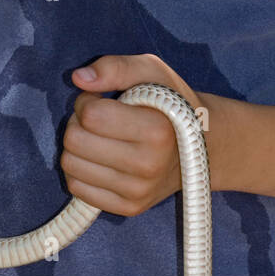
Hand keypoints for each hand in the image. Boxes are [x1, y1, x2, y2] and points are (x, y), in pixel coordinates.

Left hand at [60, 54, 205, 216]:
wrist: (203, 145)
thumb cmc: (171, 101)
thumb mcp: (151, 70)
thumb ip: (115, 67)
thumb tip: (78, 78)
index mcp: (156, 131)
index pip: (90, 115)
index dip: (88, 100)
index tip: (104, 100)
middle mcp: (148, 166)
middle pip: (75, 141)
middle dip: (79, 122)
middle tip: (99, 118)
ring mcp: (138, 192)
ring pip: (70, 165)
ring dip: (78, 146)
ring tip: (100, 137)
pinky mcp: (128, 208)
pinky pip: (77, 189)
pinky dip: (82, 170)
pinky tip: (101, 158)